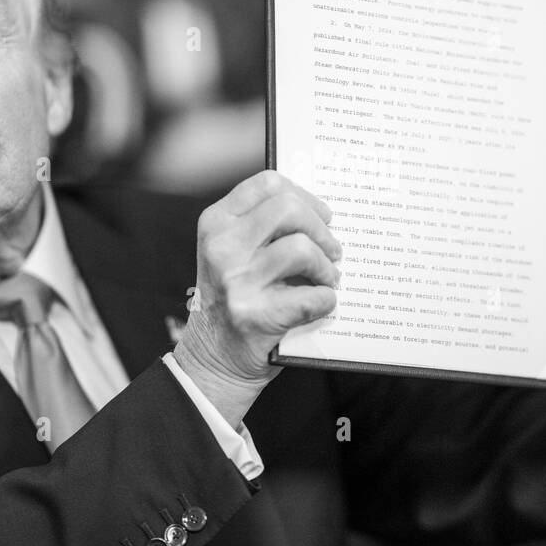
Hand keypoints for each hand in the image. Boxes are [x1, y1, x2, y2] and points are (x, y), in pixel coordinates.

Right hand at [173, 170, 340, 423]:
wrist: (213, 362)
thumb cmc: (232, 301)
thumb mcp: (230, 253)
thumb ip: (262, 228)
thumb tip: (321, 213)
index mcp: (216, 223)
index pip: (268, 184)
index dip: (305, 196)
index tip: (321, 215)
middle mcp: (221, 247)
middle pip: (288, 209)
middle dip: (321, 229)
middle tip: (332, 250)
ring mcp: (236, 281)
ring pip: (302, 249)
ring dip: (326, 267)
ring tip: (328, 279)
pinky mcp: (255, 316)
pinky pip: (312, 296)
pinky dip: (326, 300)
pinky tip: (321, 304)